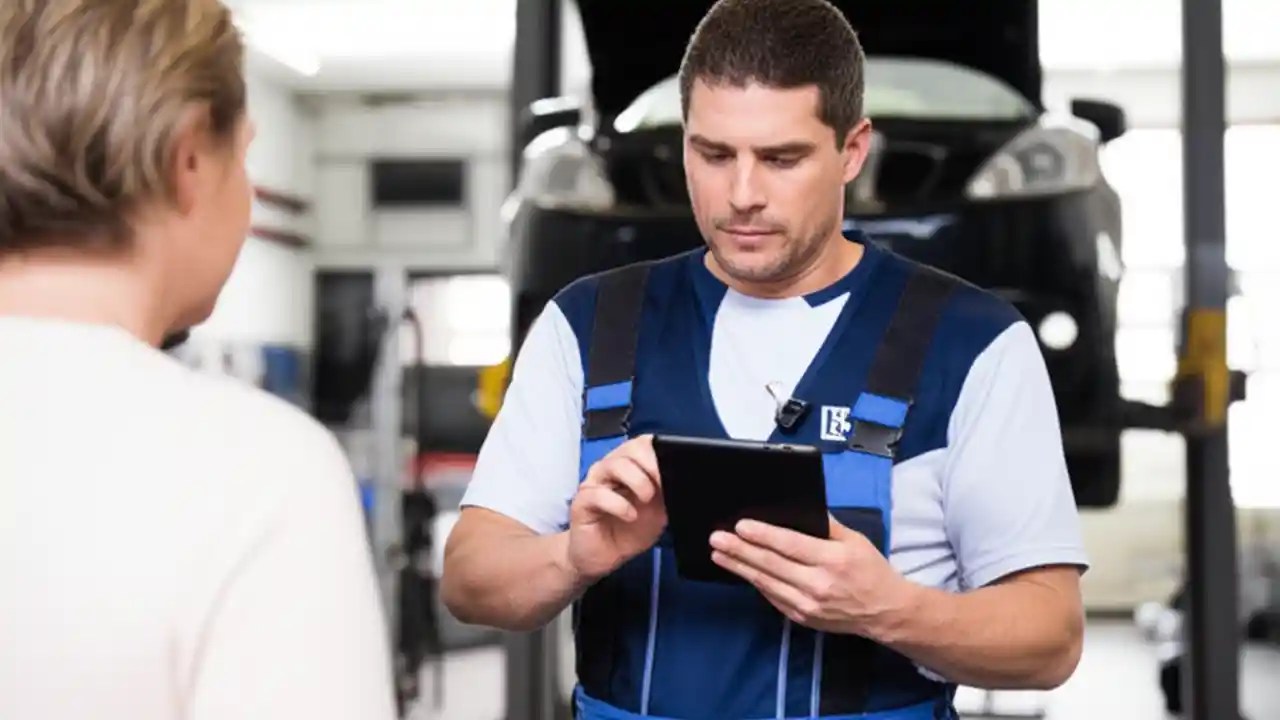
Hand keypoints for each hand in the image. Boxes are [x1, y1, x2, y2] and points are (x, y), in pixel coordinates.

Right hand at [566, 435, 666, 582]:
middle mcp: (610, 470)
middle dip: (651, 465)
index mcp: (630, 467)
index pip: (643, 444)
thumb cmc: (628, 531)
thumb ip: (668, 493)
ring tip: (647, 499)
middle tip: (662, 486)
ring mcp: (594, 484)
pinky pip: (598, 494)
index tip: (677, 469)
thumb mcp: (658, 512)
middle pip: (630, 449)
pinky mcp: (581, 502)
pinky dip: (618, 504)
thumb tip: (686, 480)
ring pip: (614, 465)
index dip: (660, 452)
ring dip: (637, 481)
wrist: (602, 558)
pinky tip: (629, 515)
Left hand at [709, 514, 914, 638]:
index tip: (741, 526)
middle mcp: (818, 585)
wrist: (885, 612)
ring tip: (719, 554)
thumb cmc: (870, 571)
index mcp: (833, 560)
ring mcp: (808, 605)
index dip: (763, 536)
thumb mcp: (855, 540)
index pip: (790, 545)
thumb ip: (826, 525)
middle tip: (717, 539)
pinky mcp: (802, 618)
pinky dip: (755, 583)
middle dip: (740, 550)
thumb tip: (800, 508)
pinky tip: (742, 571)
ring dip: (740, 567)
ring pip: (766, 583)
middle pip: (771, 565)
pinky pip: (772, 598)